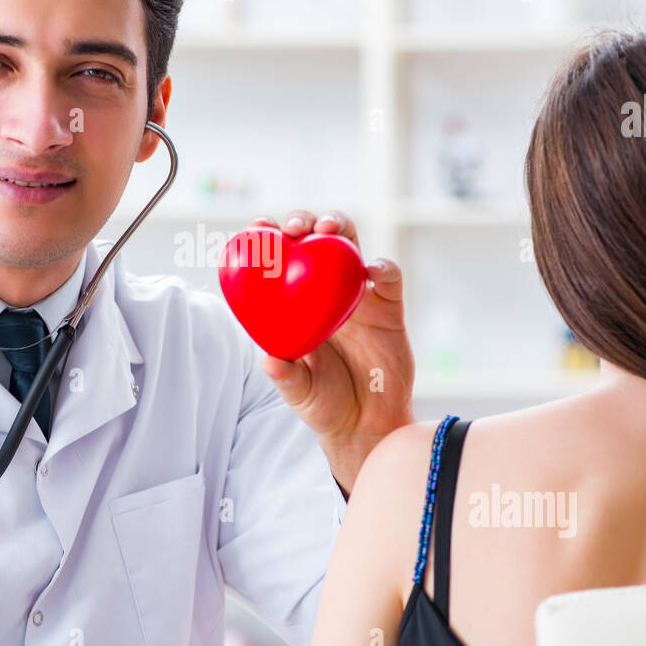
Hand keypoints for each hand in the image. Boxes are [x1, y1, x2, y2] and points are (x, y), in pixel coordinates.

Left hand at [249, 210, 414, 494]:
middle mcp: (325, 292)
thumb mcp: (299, 392)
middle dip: (304, 221)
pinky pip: (388, 278)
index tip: (256, 228)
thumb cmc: (325, 404)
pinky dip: (381, 266)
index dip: (267, 238)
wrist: (368, 424)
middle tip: (295, 227)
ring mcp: (358, 296)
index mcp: (297, 304)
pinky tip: (370, 269)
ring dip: (340, 228)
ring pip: (351, 246)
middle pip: (315, 241)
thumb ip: (285, 375)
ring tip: (329, 228)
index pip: (279, 261)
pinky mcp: (389, 308)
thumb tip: (269, 360)